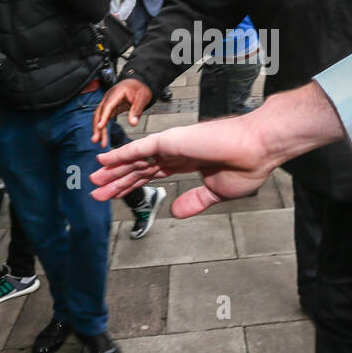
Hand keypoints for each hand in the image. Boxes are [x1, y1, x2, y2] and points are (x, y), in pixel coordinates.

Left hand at [90, 116, 274, 216]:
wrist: (257, 151)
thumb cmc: (246, 166)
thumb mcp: (214, 193)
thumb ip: (193, 201)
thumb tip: (174, 212)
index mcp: (186, 162)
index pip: (152, 174)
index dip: (133, 184)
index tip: (116, 194)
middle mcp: (175, 152)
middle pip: (138, 168)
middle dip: (117, 180)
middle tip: (97, 189)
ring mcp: (172, 145)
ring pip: (134, 159)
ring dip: (113, 170)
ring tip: (94, 180)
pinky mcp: (171, 140)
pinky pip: (140, 148)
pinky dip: (121, 154)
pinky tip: (104, 161)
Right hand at [91, 79, 153, 146]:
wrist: (140, 82)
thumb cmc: (141, 88)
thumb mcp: (142, 98)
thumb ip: (136, 110)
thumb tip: (133, 123)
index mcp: (116, 93)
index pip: (107, 106)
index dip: (103, 117)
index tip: (99, 127)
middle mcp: (109, 97)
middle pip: (99, 112)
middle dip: (96, 126)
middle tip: (95, 140)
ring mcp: (108, 102)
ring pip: (100, 116)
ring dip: (98, 129)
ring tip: (98, 142)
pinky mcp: (111, 107)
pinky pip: (104, 118)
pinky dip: (102, 127)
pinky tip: (102, 136)